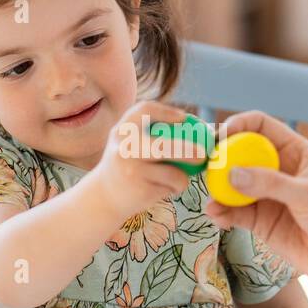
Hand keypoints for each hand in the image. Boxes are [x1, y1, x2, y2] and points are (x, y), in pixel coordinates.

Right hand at [86, 100, 202, 219]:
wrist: (103, 197)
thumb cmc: (127, 164)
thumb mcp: (129, 143)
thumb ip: (153, 131)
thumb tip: (199, 124)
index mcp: (123, 131)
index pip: (144, 111)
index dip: (166, 112)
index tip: (184, 118)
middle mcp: (125, 149)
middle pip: (162, 147)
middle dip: (186, 150)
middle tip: (203, 154)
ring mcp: (132, 171)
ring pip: (173, 173)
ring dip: (182, 178)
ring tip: (178, 180)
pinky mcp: (140, 191)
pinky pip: (170, 187)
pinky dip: (174, 188)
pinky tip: (164, 189)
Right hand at [202, 110, 307, 301]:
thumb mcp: (307, 195)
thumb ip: (270, 183)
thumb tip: (231, 174)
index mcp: (295, 151)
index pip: (260, 126)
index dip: (239, 125)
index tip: (221, 136)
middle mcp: (277, 170)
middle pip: (240, 153)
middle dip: (221, 158)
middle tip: (206, 167)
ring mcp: (267, 196)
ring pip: (232, 185)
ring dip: (218, 190)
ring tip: (212, 201)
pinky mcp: (260, 222)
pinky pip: (234, 212)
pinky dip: (222, 213)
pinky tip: (217, 217)